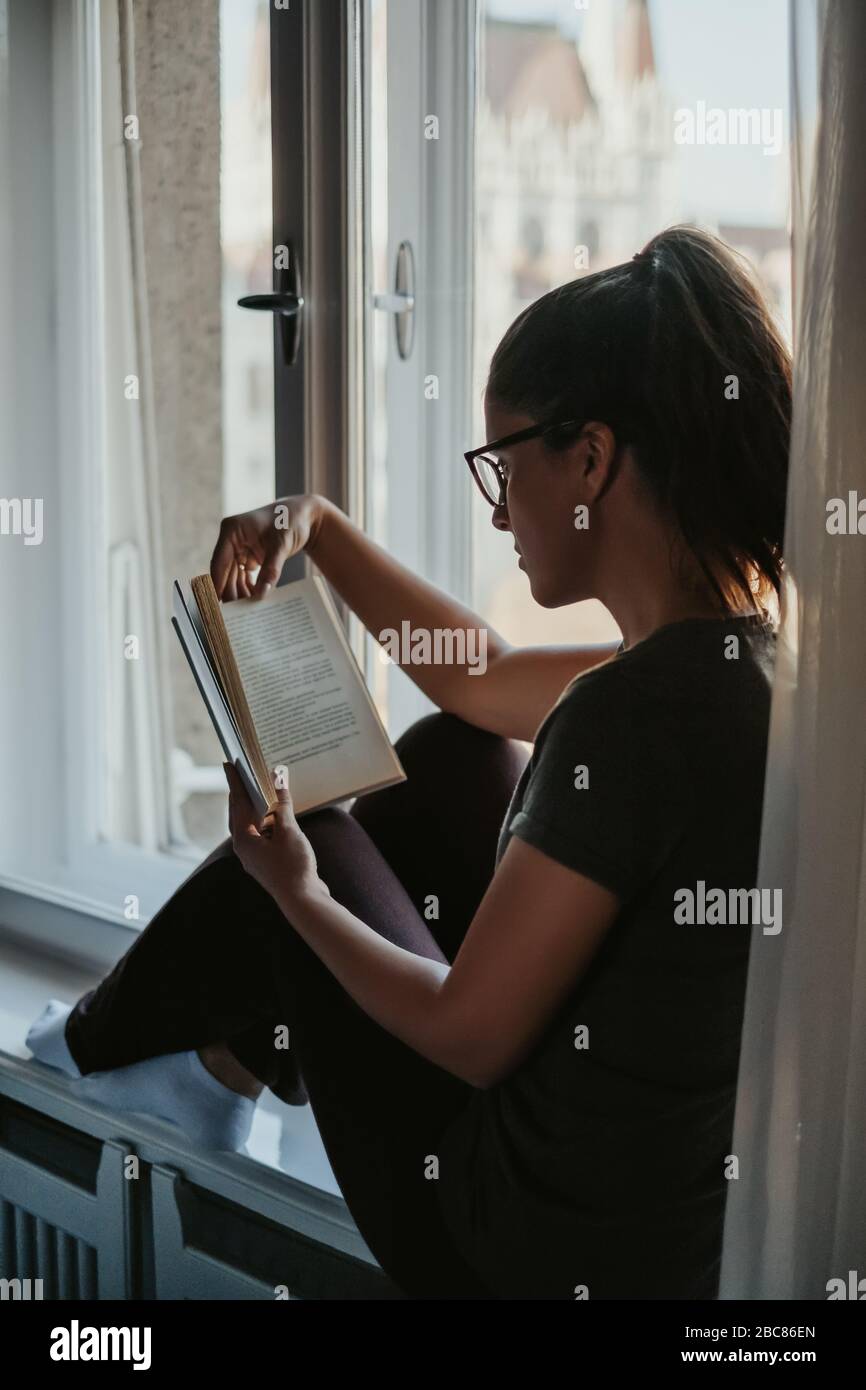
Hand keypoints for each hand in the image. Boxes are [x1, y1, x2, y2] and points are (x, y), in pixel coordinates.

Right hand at [210, 495, 329, 600]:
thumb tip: (260, 595)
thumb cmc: (291, 521)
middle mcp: (231, 539)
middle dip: (230, 593)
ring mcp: (238, 548)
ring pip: (233, 577)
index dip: (216, 585)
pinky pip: (242, 576)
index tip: (216, 605)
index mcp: (232, 530)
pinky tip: (253, 601)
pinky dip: (247, 588)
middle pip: (224, 573)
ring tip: (246, 612)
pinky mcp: (247, 555)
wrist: (303, 515)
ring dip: (239, 593)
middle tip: (235, 616)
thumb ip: (271, 569)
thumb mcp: (282, 545)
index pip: (219, 563)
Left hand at [224, 763, 329, 909]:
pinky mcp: (265, 862)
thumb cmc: (293, 865)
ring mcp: (253, 856)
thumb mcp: (288, 830)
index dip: (234, 780)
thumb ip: (282, 804)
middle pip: (238, 813)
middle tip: (239, 772)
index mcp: (243, 838)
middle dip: (240, 792)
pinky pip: (260, 835)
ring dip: (253, 807)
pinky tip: (275, 815)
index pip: (237, 801)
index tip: (228, 762)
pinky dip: (264, 821)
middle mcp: (243, 847)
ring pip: (249, 824)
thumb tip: (278, 778)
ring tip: (258, 789)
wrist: (303, 899)